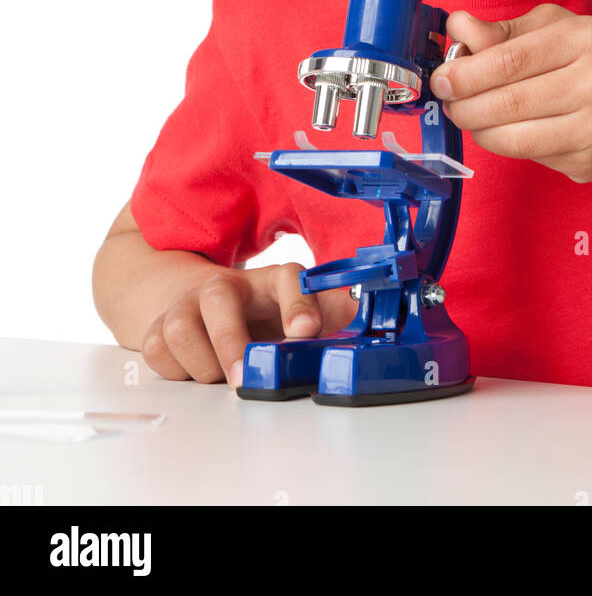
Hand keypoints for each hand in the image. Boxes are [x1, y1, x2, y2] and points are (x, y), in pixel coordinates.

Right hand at [141, 263, 356, 389]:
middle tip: (243, 378)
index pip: (287, 279)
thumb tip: (369, 312)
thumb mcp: (298, 310)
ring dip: (202, 364)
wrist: (193, 299)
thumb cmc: (258, 313)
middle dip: (230, 341)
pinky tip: (195, 372)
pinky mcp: (158, 327)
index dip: (298, 302)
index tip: (306, 331)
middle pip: (219, 298)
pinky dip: (175, 370)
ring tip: (222, 377)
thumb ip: (333, 314)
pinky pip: (157, 351)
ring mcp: (187, 305)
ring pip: (180, 328)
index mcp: (269, 282)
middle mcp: (224, 287)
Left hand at [431, 5, 591, 183]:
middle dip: (464, 103)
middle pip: (508, 99)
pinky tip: (499, 132)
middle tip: (447, 100)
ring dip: (478, 129)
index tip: (441, 77)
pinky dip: (504, 145)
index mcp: (587, 39)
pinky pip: (530, 155)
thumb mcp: (560, 31)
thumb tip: (457, 26)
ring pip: (514, 135)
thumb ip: (507, 31)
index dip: (466, 71)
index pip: (510, 58)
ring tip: (467, 116)